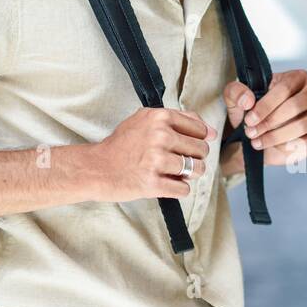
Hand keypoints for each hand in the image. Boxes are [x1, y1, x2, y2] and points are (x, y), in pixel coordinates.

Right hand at [92, 107, 216, 200]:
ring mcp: (157, 160)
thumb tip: (210, 131)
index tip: (187, 145)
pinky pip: (184, 189)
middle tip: (178, 161)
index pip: (199, 128)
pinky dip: (178, 189)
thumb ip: (178, 119)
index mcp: (159, 117)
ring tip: (174, 173)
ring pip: (197, 169)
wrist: (96, 168)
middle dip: (195, 158)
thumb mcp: (145, 120)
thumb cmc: (122, 145)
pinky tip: (165, 183)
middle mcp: (160, 136)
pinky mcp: (153, 183)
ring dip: (190, 174)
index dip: (197, 139)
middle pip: (201, 150)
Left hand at [223, 69, 306, 166]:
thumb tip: (248, 100)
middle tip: (252, 133)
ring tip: (259, 141)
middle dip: (270, 122)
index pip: (284, 88)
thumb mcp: (235, 100)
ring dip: (277, 136)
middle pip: (295, 106)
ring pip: (303, 125)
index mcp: (297, 77)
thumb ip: (235, 92)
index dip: (265, 106)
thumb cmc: (252, 113)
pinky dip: (290, 147)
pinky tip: (276, 146)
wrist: (259, 137)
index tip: (249, 120)